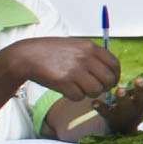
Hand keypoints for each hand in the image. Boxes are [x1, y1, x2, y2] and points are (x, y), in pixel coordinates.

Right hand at [1, 34, 122, 99]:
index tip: (111, 82)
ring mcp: (74, 70)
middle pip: (108, 80)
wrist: (27, 56)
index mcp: (90, 47)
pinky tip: (67, 89)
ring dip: (89, 93)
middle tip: (96, 89)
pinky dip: (74, 97)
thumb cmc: (51, 52)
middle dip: (104, 88)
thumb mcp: (75, 46)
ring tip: (79, 88)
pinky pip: (79, 97)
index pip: (114, 64)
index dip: (115, 76)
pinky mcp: (63, 82)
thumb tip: (110, 72)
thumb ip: (92, 56)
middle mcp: (85, 58)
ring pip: (95, 91)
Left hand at [98, 66, 142, 133]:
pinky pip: (106, 113)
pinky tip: (94, 102)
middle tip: (139, 80)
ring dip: (123, 98)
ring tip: (119, 90)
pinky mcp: (112, 118)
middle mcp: (140, 106)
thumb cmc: (139, 105)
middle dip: (142, 89)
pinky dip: (100, 108)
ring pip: (126, 107)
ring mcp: (127, 113)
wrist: (124, 128)